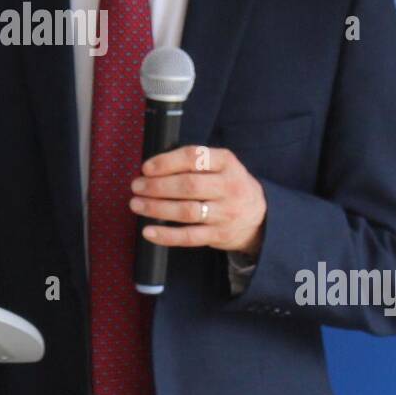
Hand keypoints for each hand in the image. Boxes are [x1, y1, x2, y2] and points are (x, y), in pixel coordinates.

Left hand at [128, 145, 266, 254]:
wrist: (259, 216)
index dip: (167, 162)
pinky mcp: (219, 234)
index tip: (146, 168)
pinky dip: (166, 236)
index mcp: (226, 162)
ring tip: (137, 204)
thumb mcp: (221, 165)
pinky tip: (148, 231)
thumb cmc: (227, 185)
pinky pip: (189, 237)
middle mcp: (229, 186)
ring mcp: (225, 212)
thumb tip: (152, 168)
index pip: (194, 157)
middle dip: (157, 186)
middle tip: (136, 186)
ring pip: (187, 211)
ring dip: (157, 208)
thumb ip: (193, 163)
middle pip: (188, 185)